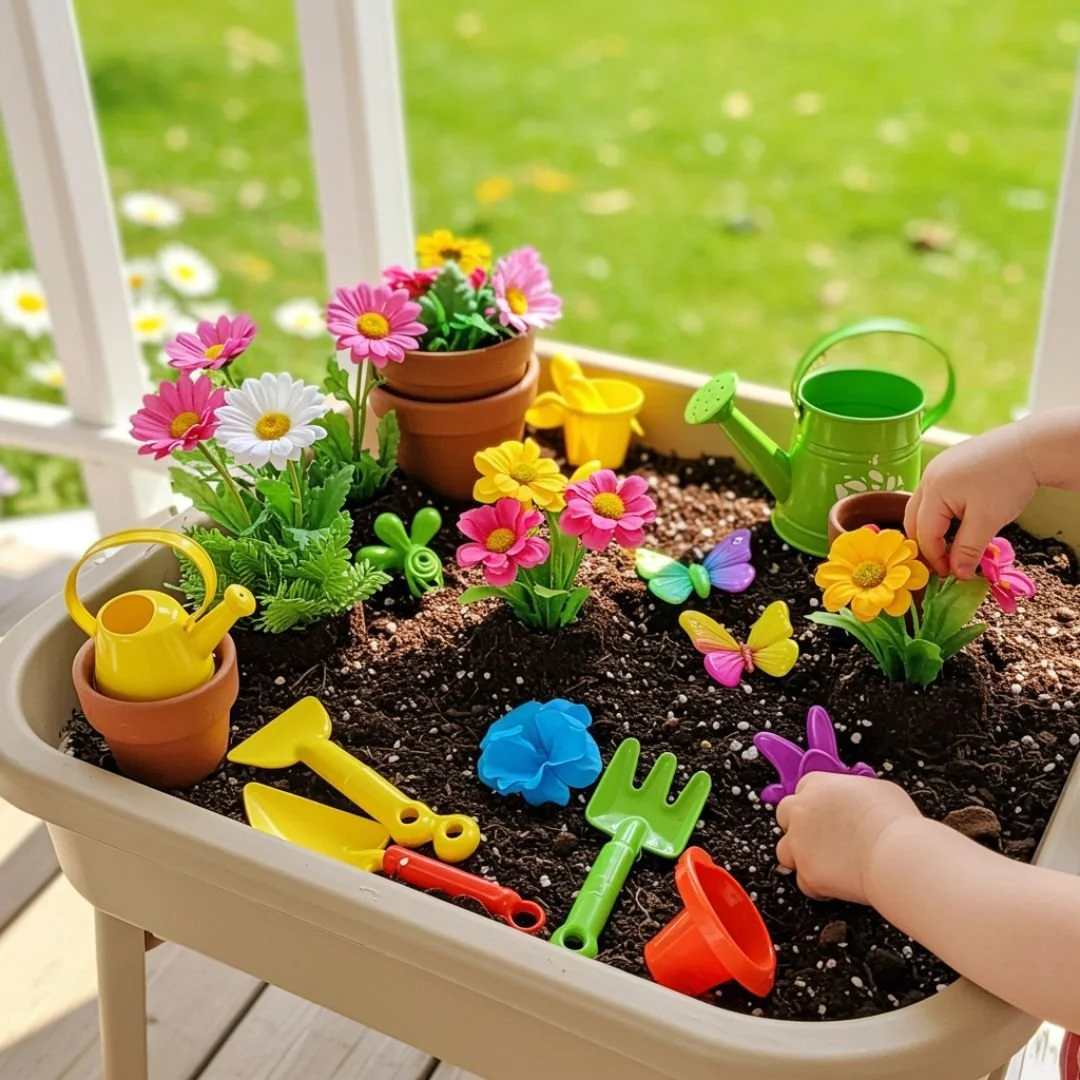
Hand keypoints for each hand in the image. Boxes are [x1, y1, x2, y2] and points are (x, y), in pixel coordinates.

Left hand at [776, 773, 921, 904]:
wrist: (897, 854)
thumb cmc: (894, 821)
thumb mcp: (878, 790)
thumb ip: (854, 793)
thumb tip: (858, 801)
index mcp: (818, 785)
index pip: (802, 788)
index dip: (815, 803)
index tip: (825, 813)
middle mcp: (802, 811)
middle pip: (785, 816)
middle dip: (799, 827)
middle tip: (822, 838)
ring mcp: (800, 843)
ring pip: (785, 851)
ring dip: (801, 857)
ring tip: (827, 863)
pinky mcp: (808, 873)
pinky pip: (804, 883)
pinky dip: (817, 886)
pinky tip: (836, 883)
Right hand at [904, 424, 1036, 578]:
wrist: (1031, 447)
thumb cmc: (1008, 482)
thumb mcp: (988, 521)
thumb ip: (968, 549)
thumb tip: (957, 574)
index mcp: (933, 490)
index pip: (924, 533)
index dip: (935, 557)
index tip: (950, 573)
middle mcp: (928, 477)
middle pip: (914, 518)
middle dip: (926, 543)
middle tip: (944, 561)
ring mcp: (937, 467)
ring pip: (923, 505)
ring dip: (932, 527)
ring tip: (952, 542)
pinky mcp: (949, 463)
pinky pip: (934, 493)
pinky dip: (940, 512)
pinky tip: (958, 519)